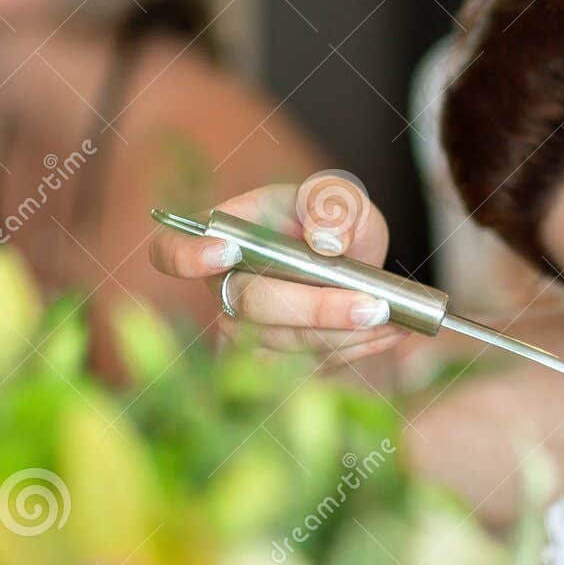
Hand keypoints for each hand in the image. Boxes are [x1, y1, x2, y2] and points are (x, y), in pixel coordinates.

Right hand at [149, 171, 409, 363]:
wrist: (351, 264)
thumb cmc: (332, 221)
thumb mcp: (340, 196)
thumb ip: (333, 204)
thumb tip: (326, 241)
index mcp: (222, 237)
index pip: (170, 251)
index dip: (186, 256)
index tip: (225, 252)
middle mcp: (223, 290)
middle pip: (250, 307)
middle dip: (315, 309)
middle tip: (374, 304)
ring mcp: (246, 333)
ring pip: (285, 346)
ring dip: (344, 335)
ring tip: (393, 314)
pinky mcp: (278, 365)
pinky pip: (311, 368)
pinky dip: (355, 350)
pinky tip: (390, 331)